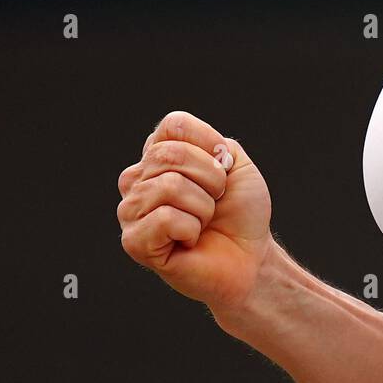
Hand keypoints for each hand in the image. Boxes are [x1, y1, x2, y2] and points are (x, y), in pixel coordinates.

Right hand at [117, 110, 272, 316]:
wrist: (250, 257)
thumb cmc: (240, 212)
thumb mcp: (235, 163)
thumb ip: (211, 143)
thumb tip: (187, 150)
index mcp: (158, 155)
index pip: (173, 125)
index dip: (208, 143)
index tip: (223, 168)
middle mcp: (137, 180)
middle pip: (170, 154)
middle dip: (210, 178)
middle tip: (215, 201)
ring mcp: (132, 211)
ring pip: (169, 186)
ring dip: (203, 206)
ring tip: (202, 222)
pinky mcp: (134, 242)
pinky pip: (165, 218)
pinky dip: (191, 229)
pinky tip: (189, 240)